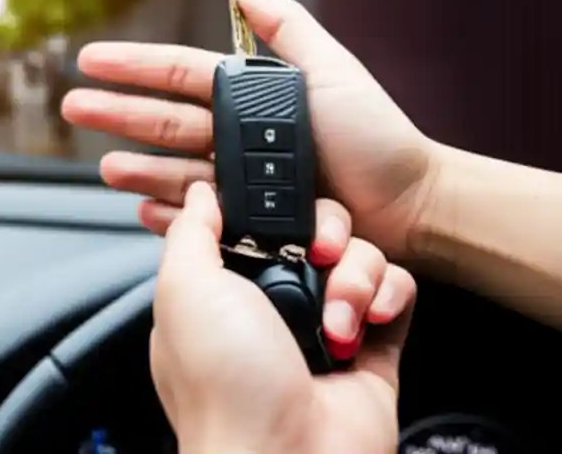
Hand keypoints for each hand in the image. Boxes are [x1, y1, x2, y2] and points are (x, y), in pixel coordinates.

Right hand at [61, 0, 437, 260]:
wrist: (413, 206)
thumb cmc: (377, 136)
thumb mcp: (332, 70)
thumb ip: (284, 28)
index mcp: (251, 96)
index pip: (179, 75)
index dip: (133, 66)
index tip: (89, 60)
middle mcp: (238, 137)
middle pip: (164, 122)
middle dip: (116, 114)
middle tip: (72, 108)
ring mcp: (241, 180)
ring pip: (174, 171)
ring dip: (137, 169)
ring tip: (104, 168)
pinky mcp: (250, 222)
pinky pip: (199, 218)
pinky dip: (170, 216)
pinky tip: (143, 211)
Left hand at [153, 182, 415, 453]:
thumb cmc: (224, 386)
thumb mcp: (183, 289)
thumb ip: (190, 232)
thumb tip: (199, 192)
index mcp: (218, 293)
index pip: (252, 227)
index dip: (271, 210)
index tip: (284, 201)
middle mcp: (270, 310)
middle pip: (314, 234)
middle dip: (324, 235)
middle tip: (316, 255)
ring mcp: (323, 330)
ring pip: (357, 259)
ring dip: (354, 276)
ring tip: (334, 319)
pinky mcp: (372, 352)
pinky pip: (395, 296)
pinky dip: (387, 297)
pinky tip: (365, 322)